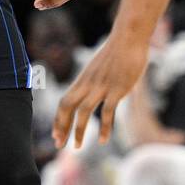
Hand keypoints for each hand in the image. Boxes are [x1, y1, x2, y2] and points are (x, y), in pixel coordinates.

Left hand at [52, 31, 148, 148]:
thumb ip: (99, 82)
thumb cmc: (118, 52)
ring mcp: (102, 86)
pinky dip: (106, 128)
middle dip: (61, 127)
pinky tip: (104, 140)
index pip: (64, 101)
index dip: (58, 119)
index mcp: (83, 79)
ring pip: (84, 112)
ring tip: (77, 147)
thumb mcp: (101, 68)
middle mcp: (89, 84)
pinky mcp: (117, 89)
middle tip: (59, 144)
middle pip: (68, 107)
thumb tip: (102, 91)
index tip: (55, 134)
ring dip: (78, 131)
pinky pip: (108, 112)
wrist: (129, 37)